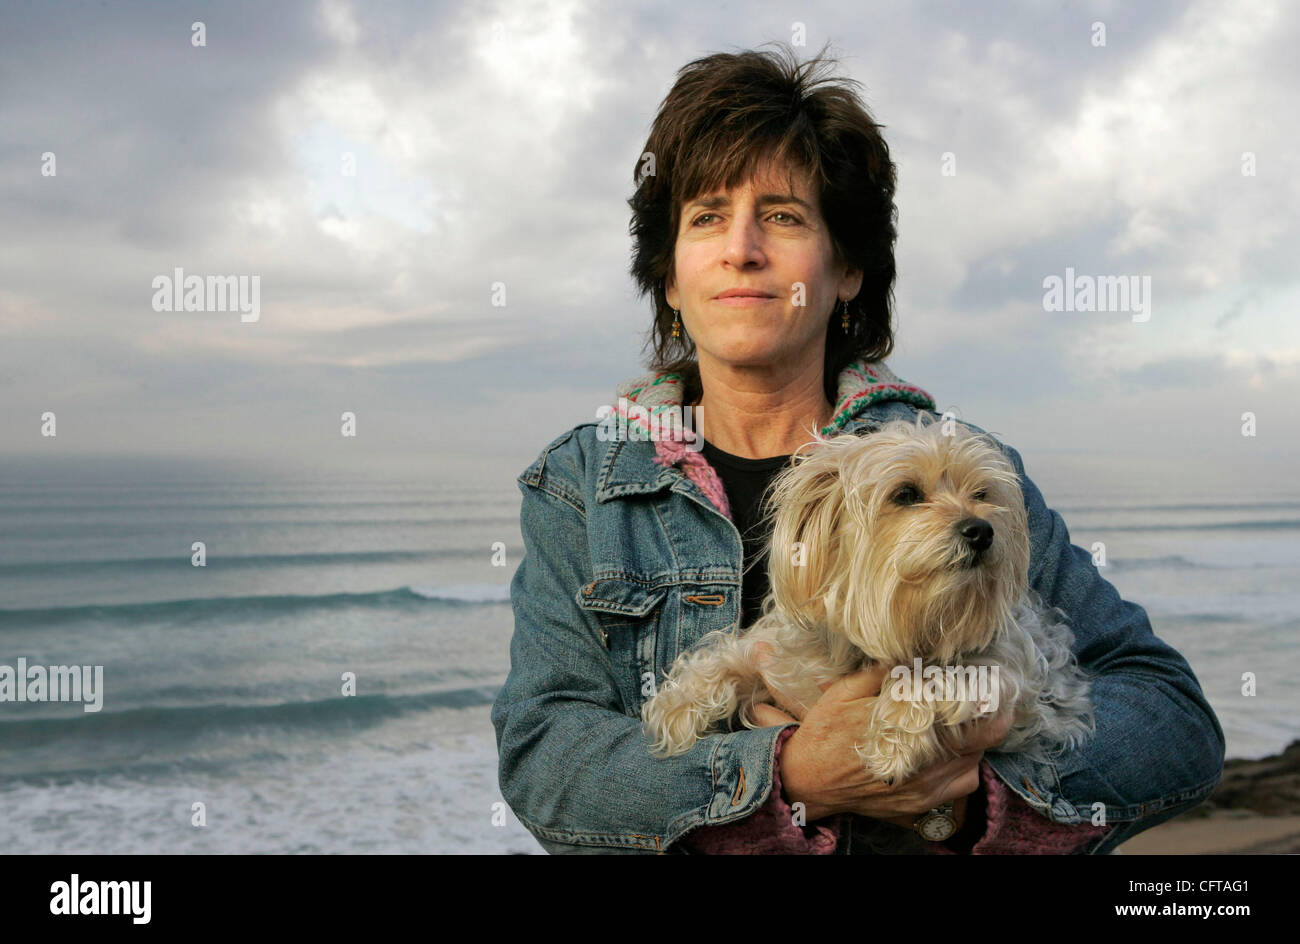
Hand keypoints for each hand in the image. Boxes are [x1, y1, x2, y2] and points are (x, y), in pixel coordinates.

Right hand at [750, 655, 1015, 826]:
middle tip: (992, 702)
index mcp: (909, 733)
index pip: (971, 721)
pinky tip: (947, 756)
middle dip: (989, 722)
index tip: (998, 686)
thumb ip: (884, 673)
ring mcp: (922, 793)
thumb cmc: (824, 733)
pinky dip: (961, 772)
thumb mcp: (846, 691)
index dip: (992, 703)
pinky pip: (956, 791)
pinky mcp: (917, 808)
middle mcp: (922, 768)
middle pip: (980, 746)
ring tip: (964, 729)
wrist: (805, 780)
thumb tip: (915, 657)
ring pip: (972, 771)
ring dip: (974, 748)